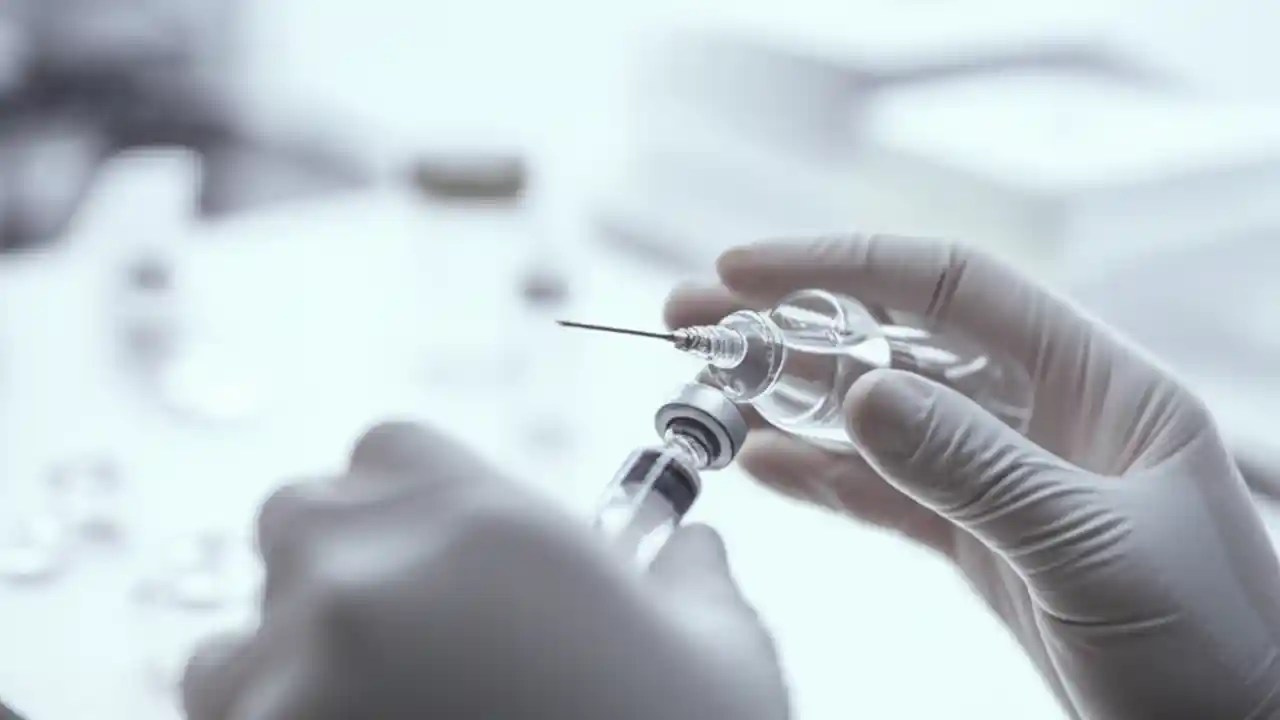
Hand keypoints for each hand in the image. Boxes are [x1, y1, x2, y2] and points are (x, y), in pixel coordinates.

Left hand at [181, 423, 787, 719]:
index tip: (436, 552)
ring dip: (286, 665)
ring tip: (365, 713)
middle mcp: (378, 577)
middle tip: (400, 636)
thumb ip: (695, 579)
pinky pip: (223, 715)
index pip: (388, 450)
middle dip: (335, 564)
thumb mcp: (720, 655)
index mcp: (490, 526)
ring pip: (242, 635)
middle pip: (299, 517)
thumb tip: (695, 548)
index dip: (409, 499)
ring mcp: (304, 671)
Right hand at [666, 235, 1279, 718]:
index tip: (748, 270)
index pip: (952, 289)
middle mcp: (1045, 415)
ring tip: (705, 388)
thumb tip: (861, 393)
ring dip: (790, 400)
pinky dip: (820, 476)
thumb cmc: (1210, 649)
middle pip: (896, 345)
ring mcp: (1005, 478)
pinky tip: (762, 462)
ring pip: (879, 418)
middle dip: (791, 327)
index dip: (844, 266)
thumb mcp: (1093, 551)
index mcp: (1097, 383)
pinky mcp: (980, 541)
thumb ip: (975, 469)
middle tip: (691, 322)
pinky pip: (884, 494)